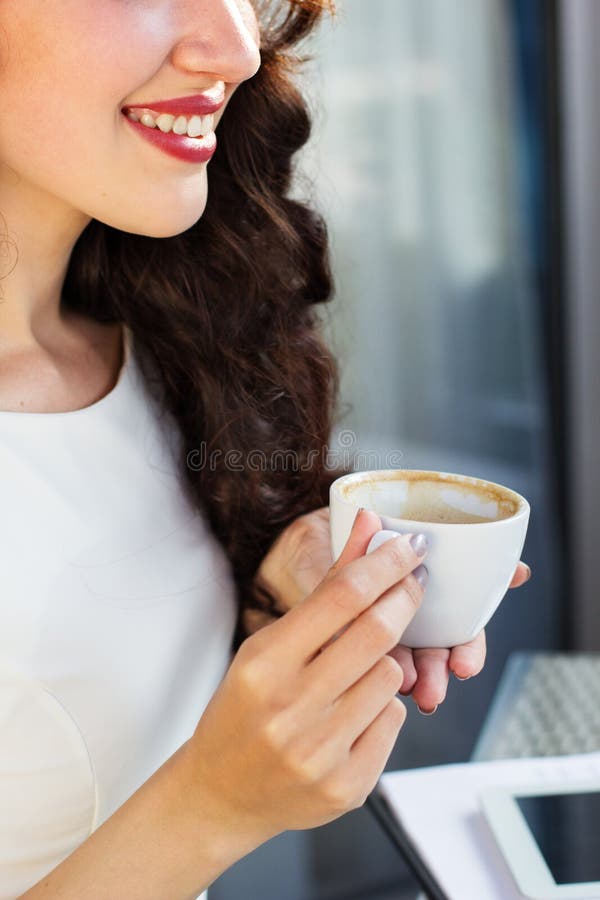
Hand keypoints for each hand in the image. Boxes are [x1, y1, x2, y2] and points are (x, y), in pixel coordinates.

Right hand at [185, 510, 427, 845]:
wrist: (221, 794)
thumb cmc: (242, 710)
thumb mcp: (267, 646)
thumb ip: (325, 588)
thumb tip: (369, 525)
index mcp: (264, 665)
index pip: (341, 597)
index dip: (384, 563)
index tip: (408, 545)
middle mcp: (291, 710)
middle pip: (376, 632)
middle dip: (404, 596)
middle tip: (413, 580)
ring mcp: (321, 753)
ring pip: (390, 675)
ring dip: (382, 662)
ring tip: (351, 673)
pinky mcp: (347, 786)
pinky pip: (393, 720)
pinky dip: (380, 708)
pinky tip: (348, 716)